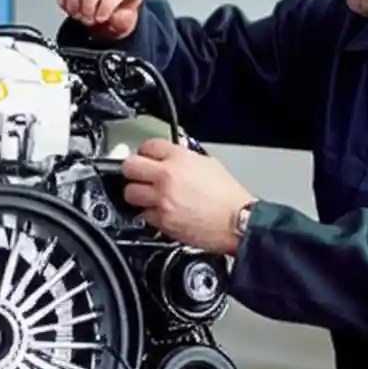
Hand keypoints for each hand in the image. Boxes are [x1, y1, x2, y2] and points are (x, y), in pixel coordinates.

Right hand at [55, 0, 143, 41]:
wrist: (107, 14)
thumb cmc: (117, 17)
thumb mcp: (124, 25)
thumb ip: (123, 22)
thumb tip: (119, 16)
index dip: (107, 4)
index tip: (99, 19)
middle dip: (87, 1)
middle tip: (86, 19)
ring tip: (76, 15)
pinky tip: (66, 7)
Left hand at [122, 139, 254, 255]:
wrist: (237, 222)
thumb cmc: (230, 197)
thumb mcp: (210, 165)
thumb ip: (186, 160)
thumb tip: (173, 160)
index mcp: (180, 159)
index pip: (148, 145)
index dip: (146, 151)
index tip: (146, 156)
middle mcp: (167, 177)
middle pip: (130, 167)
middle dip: (133, 171)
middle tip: (138, 175)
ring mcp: (162, 200)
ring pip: (130, 193)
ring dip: (137, 194)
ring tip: (147, 196)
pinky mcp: (162, 221)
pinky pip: (144, 215)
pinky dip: (150, 215)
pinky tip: (161, 212)